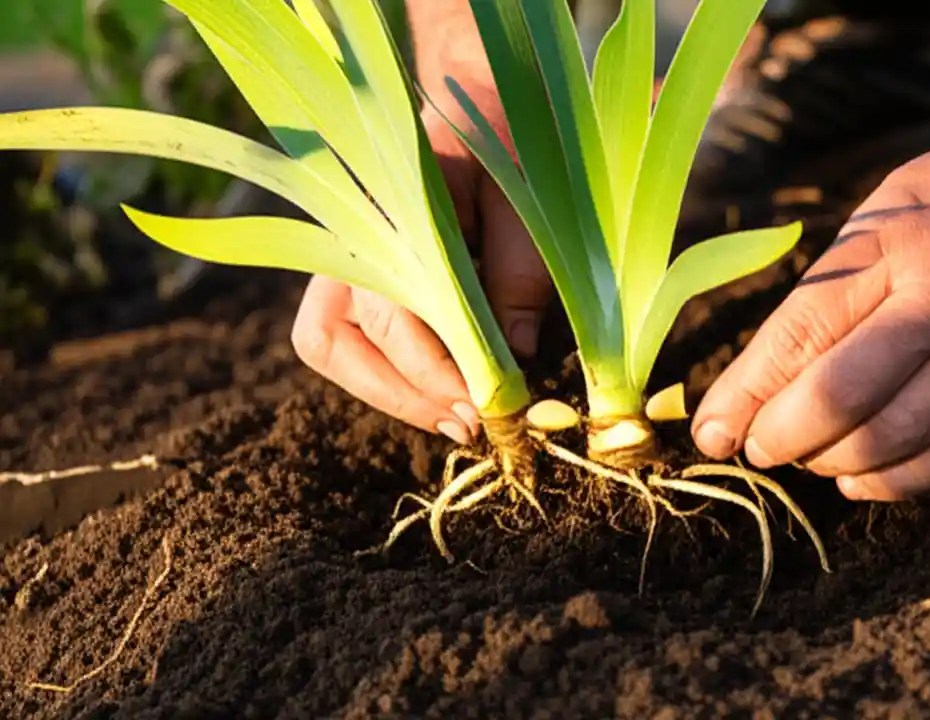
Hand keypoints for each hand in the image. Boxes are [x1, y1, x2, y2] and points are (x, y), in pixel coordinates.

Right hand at [291, 1, 551, 441]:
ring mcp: (347, 256)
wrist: (478, 94)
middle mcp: (352, 238)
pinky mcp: (357, 273)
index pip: (395, 316)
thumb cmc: (506, 143)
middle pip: (340, 342)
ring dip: (385, 391)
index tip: (488, 406)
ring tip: (449, 417)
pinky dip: (383, 373)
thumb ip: (521, 277)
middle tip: (467, 425)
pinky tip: (437, 388)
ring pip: (330, 344)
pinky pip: (345, 337)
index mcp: (389, 213)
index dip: (438, 374)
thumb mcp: (529, 202)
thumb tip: (515, 359)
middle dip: (405, 394)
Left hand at [691, 110, 929, 500]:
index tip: (711, 428)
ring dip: (832, 463)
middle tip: (757, 447)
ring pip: (894, 438)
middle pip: (842, 395)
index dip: (746, 391)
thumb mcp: (892, 204)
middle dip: (781, 436)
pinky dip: (895, 481)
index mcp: (898, 243)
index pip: (801, 332)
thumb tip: (767, 371)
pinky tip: (860, 478)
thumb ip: (836, 281)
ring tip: (806, 458)